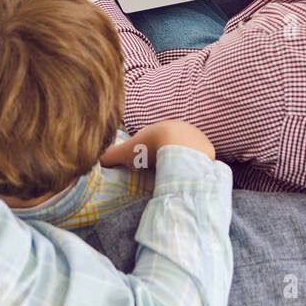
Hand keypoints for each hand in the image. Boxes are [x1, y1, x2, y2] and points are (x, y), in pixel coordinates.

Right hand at [100, 120, 215, 166]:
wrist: (177, 147)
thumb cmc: (150, 147)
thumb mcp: (127, 151)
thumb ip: (112, 155)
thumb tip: (98, 160)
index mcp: (164, 127)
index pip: (158, 138)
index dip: (152, 150)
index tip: (148, 162)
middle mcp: (182, 129)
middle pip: (175, 144)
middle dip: (168, 156)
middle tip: (161, 171)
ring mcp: (197, 139)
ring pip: (189, 152)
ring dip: (183, 162)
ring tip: (175, 176)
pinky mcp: (208, 152)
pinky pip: (200, 162)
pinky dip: (194, 169)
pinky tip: (188, 178)